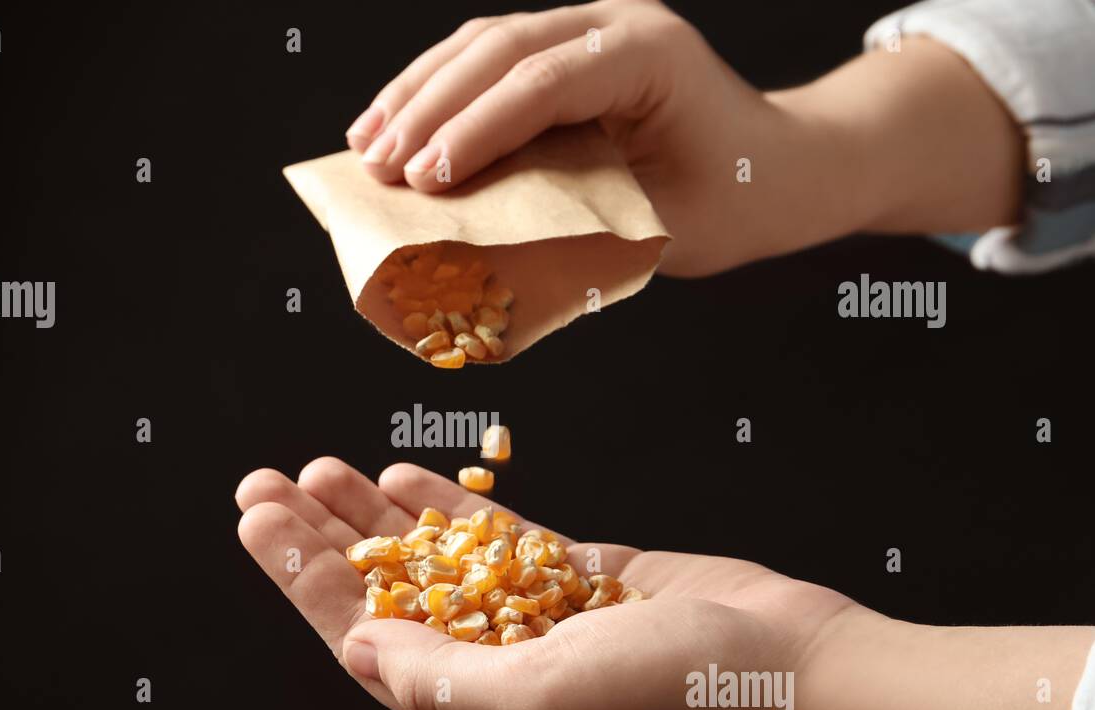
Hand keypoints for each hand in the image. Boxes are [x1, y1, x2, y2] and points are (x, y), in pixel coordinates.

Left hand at [235, 457, 855, 709]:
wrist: (790, 671)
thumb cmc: (669, 701)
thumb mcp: (538, 704)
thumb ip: (441, 679)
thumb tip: (358, 651)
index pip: (360, 640)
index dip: (304, 581)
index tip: (258, 521)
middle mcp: (495, 670)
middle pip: (385, 595)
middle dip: (323, 540)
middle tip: (267, 481)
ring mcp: (538, 622)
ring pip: (434, 562)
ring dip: (377, 516)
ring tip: (322, 468)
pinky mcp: (581, 580)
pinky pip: (499, 540)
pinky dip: (454, 507)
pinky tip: (409, 476)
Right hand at [344, 0, 1022, 275]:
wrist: (782, 166)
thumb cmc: (736, 200)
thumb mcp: (664, 227)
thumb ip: (581, 225)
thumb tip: (484, 246)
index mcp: (650, 58)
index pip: (545, 84)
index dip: (477, 131)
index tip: (428, 180)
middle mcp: (617, 24)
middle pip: (501, 48)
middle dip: (430, 108)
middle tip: (379, 165)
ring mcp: (590, 28)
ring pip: (483, 41)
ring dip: (418, 91)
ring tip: (365, 142)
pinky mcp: (570, 49)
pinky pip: (491, 57)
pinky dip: (439, 89)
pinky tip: (398, 122)